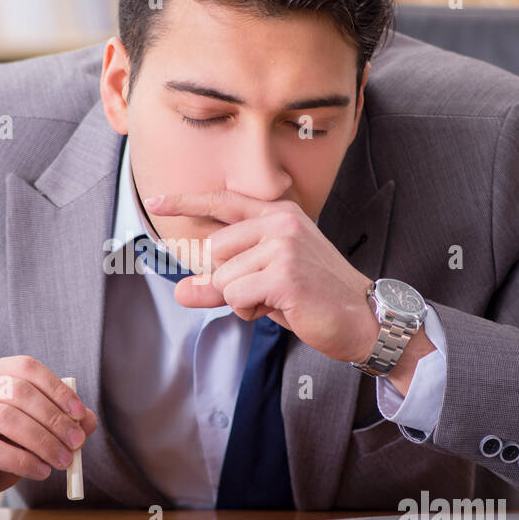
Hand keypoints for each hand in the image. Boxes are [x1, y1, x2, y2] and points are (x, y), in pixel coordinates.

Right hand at [0, 355, 98, 519]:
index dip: (57, 389)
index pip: (24, 367)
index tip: (81, 414)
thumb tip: (89, 420)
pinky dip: (23, 461)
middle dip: (54, 418)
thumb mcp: (19, 437)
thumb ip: (51, 423)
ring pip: (6, 418)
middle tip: (77, 443)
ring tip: (62, 462)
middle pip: (17, 391)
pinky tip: (40, 472)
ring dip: (43, 441)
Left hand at [145, 190, 385, 364]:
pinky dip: (249, 311)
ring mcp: (283, 246)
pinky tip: (280, 308)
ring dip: (242, 300)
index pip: (223, 202)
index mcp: (279, 215)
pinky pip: (235, 296)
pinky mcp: (283, 274)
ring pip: (223, 278)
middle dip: (228, 281)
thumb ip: (222, 283)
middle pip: (214, 252)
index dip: (186, 202)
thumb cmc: (314, 298)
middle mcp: (280, 223)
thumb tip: (181, 292)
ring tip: (278, 300)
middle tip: (264, 291)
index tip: (155, 201)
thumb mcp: (264, 284)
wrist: (363, 318)